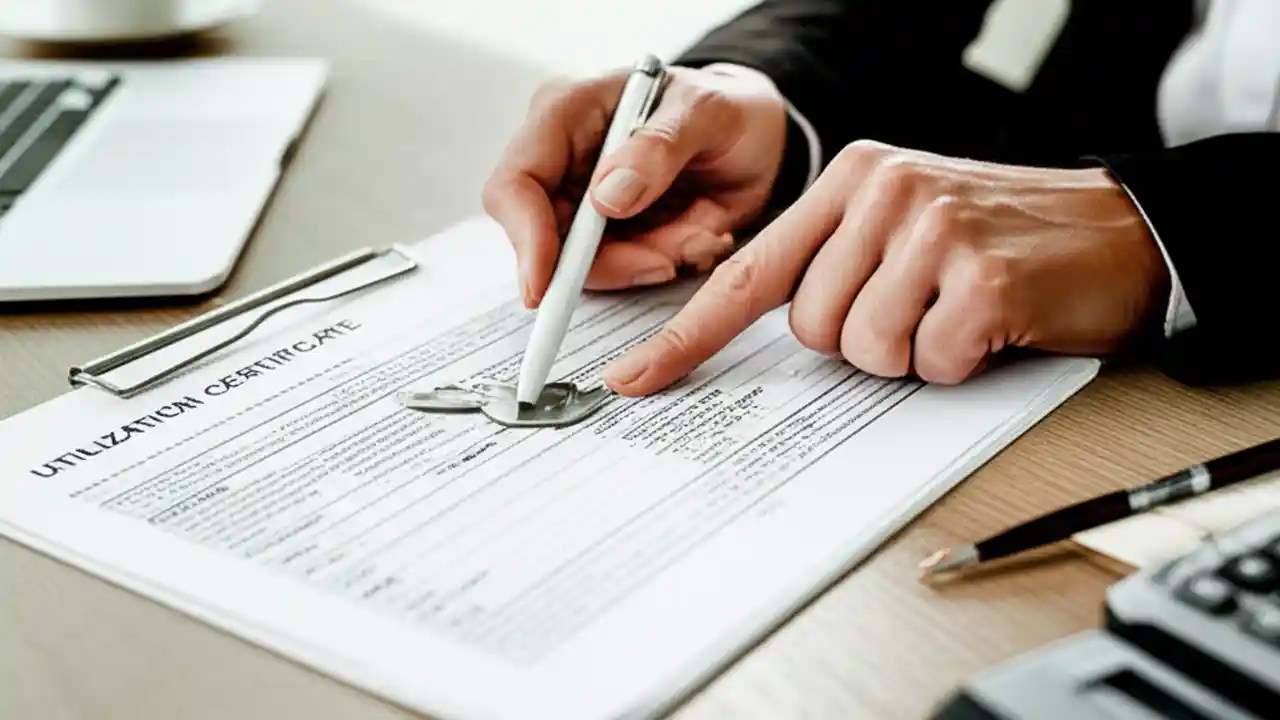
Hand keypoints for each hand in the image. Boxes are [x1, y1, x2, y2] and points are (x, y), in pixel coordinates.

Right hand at [482, 62, 788, 306]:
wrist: (757, 136)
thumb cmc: (726, 109)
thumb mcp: (708, 113)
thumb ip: (659, 148)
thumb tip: (606, 198)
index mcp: (567, 111)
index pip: (517, 181)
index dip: (526, 237)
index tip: (547, 284)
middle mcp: (562, 158)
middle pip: (542, 236)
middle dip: (606, 262)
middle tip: (666, 259)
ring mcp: (580, 200)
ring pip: (583, 265)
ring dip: (643, 263)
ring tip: (696, 234)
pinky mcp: (605, 235)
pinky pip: (618, 270)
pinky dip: (657, 265)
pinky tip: (693, 237)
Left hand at [602, 140, 1170, 394]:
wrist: (1117, 231)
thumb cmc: (999, 238)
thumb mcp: (902, 224)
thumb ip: (833, 260)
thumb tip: (762, 328)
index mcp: (850, 179)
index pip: (748, 272)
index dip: (688, 335)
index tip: (637, 377)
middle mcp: (882, 191)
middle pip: (810, 327)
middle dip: (860, 340)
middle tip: (920, 308)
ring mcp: (931, 230)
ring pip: (863, 352)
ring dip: (910, 353)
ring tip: (955, 310)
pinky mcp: (978, 277)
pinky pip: (927, 365)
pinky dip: (957, 363)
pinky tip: (989, 321)